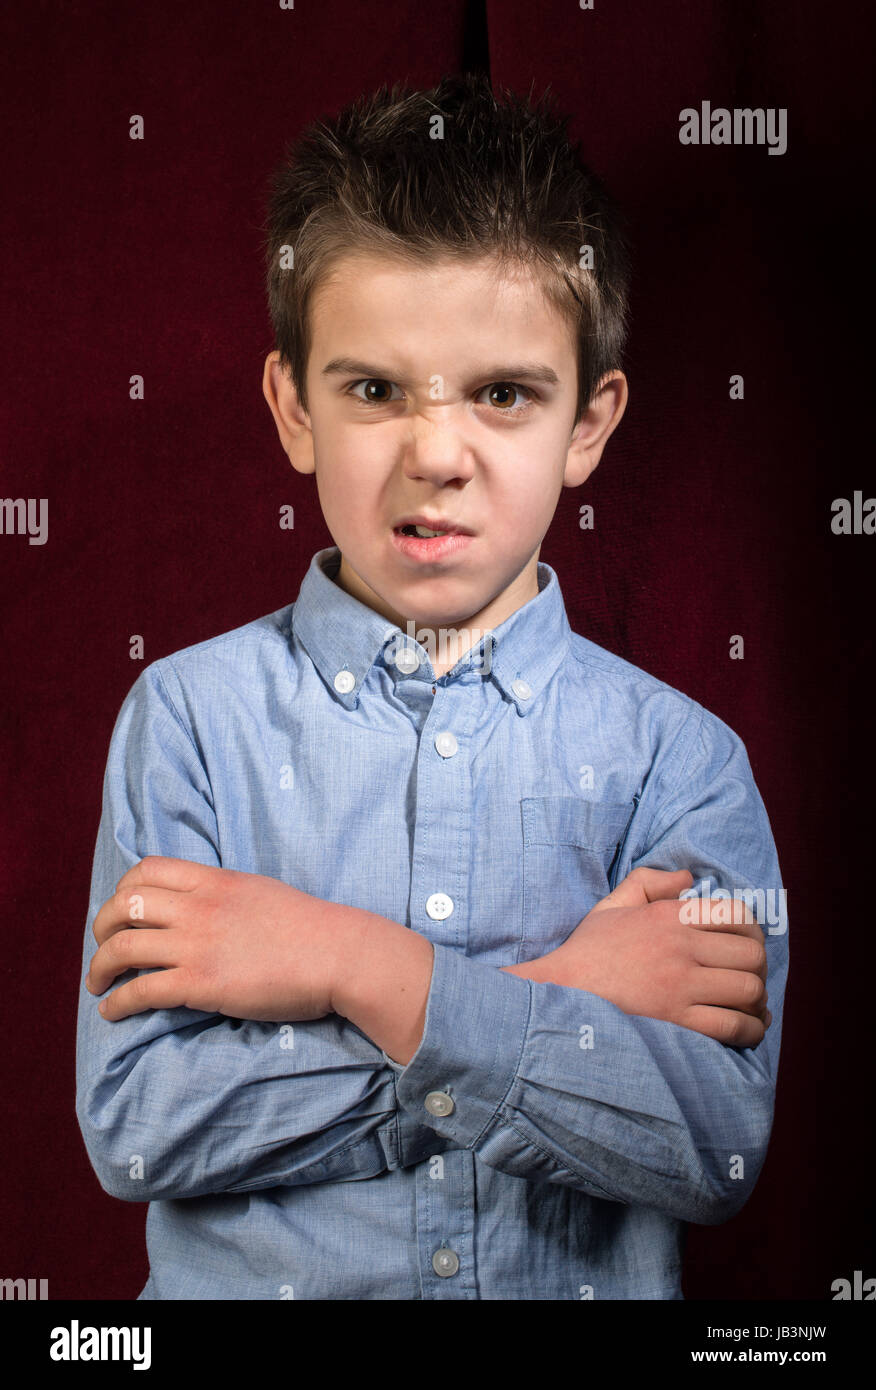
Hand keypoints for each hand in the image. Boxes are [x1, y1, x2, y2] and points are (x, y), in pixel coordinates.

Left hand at [85, 857, 355, 1022]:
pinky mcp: (201, 983)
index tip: (122, 909)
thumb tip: (202, 905)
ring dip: (99, 968)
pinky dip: (118, 1002)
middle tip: (102, 946)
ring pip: (122, 948)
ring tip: (97, 983)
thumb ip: (223, 894)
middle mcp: (198, 907)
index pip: (146, 870)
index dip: (123, 889)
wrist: (337, 953)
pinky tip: (113, 1010)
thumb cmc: (308, 927)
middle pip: (124, 906)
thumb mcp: (258, 891)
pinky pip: (142, 991)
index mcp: (214, 881)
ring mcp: (197, 945)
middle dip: (102, 927)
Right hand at [502, 868, 770, 1047]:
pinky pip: (732, 1025)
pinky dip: (749, 1031)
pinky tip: (746, 1031)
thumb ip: (648, 882)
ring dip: (756, 1002)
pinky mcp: (677, 1020)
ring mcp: (680, 984)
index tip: (746, 947)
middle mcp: (680, 946)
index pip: (738, 915)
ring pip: (748, 989)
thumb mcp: (611, 906)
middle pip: (752, 955)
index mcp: (669, 915)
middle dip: (759, 969)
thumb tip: (688, 878)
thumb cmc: (586, 952)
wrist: (557, 993)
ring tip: (751, 1008)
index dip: (753, 932)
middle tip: (750, 980)